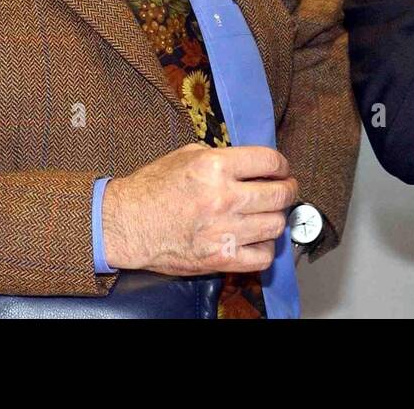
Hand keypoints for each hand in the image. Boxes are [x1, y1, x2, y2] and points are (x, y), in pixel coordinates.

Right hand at [102, 143, 297, 275]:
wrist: (125, 224)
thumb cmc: (152, 188)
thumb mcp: (187, 156)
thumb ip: (222, 156)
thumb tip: (251, 164)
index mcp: (215, 167)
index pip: (270, 162)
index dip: (282, 165)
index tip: (282, 170)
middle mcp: (223, 198)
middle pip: (280, 195)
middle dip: (288, 190)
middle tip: (286, 190)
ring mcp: (223, 231)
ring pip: (275, 225)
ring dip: (276, 218)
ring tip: (267, 214)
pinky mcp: (219, 258)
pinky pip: (262, 256)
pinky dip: (264, 248)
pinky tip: (255, 239)